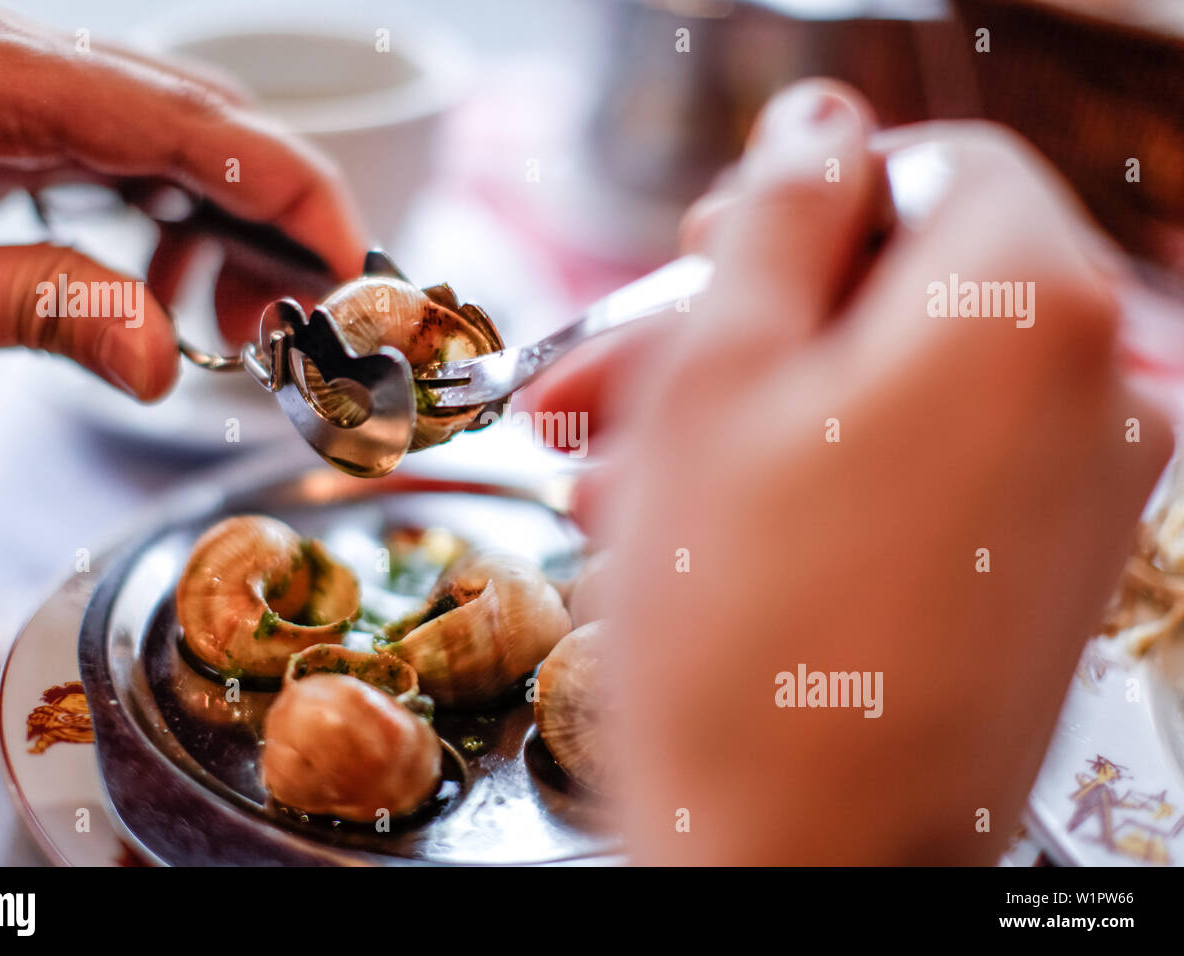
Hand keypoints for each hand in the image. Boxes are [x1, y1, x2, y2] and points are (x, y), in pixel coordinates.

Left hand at [0, 4, 365, 398]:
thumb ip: (42, 312)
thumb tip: (163, 362)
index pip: (187, 120)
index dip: (291, 189)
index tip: (352, 261)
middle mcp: (10, 63)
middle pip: (198, 121)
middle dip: (275, 216)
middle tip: (316, 311)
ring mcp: (9, 93)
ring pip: (172, 146)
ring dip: (228, 231)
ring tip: (247, 320)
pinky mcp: (3, 133)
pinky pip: (123, 169)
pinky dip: (170, 231)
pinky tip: (176, 290)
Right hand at [528, 80, 1172, 862]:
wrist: (799, 863)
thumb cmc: (739, 631)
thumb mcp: (715, 375)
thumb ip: (776, 217)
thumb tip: (816, 125)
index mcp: (1028, 306)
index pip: (933, 166)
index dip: (801, 202)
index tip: (707, 257)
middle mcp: (1092, 392)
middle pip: (903, 292)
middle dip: (742, 326)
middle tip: (621, 378)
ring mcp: (1078, 497)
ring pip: (891, 394)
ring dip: (749, 417)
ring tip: (619, 480)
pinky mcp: (1040, 578)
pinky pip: (918, 480)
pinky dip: (811, 482)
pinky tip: (695, 529)